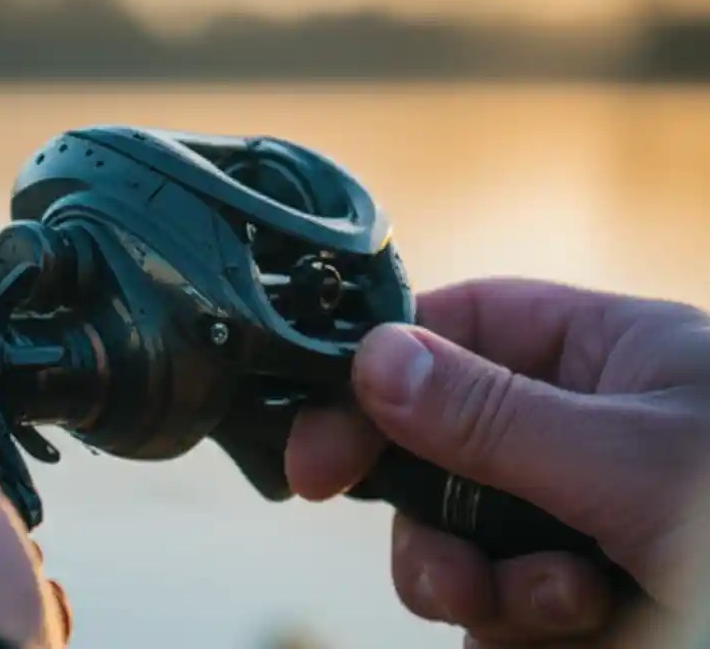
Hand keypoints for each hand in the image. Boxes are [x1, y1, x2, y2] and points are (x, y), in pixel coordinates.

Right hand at [285, 279, 709, 646]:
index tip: (315, 450)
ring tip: (562, 609)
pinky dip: (515, 630)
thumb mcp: (636, 464)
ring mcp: (574, 516)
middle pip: (432, 449)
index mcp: (601, 355)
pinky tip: (584, 633)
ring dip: (482, 587)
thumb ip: (495, 416)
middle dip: (434, 519)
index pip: (452, 331)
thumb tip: (372, 358)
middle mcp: (577, 429)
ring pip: (452, 540)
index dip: (374, 378)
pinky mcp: (577, 594)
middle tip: (444, 572)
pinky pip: (491, 608)